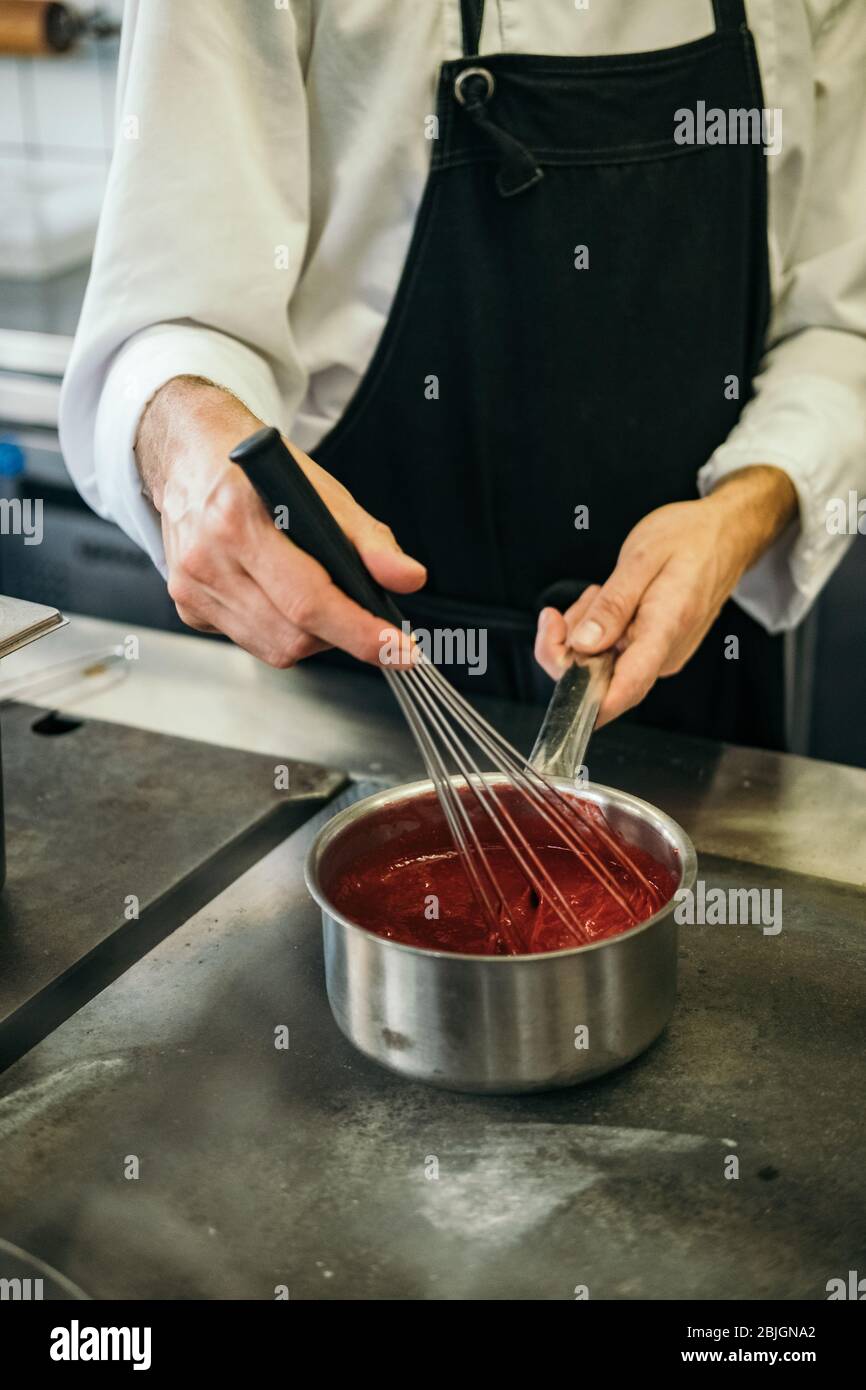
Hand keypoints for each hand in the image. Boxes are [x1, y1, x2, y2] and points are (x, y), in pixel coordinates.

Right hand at [135, 376, 424, 666]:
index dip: (358, 631)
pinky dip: (280, 629)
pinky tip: (280, 596)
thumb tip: (408, 579)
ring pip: (274, 647)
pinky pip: (251, 642)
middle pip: (293, 634)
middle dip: (341, 634)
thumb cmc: (258, 474)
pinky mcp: (188, 608)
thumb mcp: (323, 492)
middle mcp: (207, 559)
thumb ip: (371, 541)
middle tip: (363, 615)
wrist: (192, 458)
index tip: (399, 649)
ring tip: (320, 600)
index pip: (308, 600)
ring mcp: (192, 588)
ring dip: (312, 636)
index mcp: (239, 521)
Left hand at [534, 467, 796, 726]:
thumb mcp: (641, 558)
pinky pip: (611, 654)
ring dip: (584, 632)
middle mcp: (663, 655)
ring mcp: (659, 656)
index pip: (623, 691)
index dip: (583, 701)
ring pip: (600, 665)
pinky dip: (597, 630)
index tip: (555, 671)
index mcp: (664, 632)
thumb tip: (583, 643)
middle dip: (570, 645)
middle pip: (599, 679)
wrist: (724, 534)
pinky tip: (609, 601)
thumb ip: (612, 605)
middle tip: (575, 604)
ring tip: (601, 592)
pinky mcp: (653, 651)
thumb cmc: (690, 539)